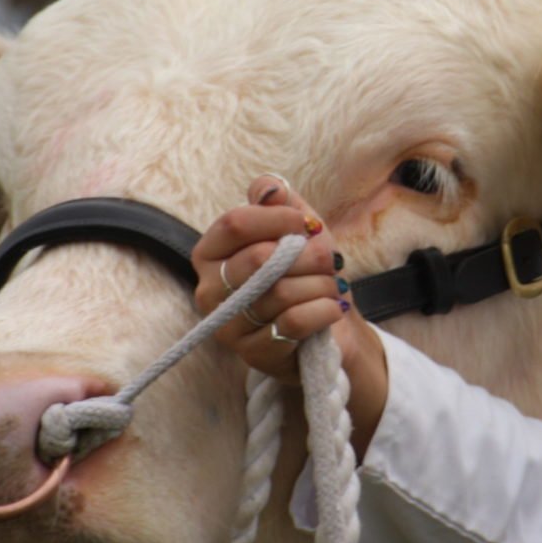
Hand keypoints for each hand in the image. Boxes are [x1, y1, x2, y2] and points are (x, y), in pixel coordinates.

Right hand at [193, 176, 389, 450]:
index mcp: (210, 253)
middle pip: (259, 259)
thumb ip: (280, 201)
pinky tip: (332, 307)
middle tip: (330, 258)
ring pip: (280, 292)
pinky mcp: (253, 354)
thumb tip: (269, 188)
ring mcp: (228, 326)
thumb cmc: (304, 271)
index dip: (278, 219)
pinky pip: (293, 322)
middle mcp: (209, 290)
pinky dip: (323, 310)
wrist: (325, 324)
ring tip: (332, 285)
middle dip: (307, 255)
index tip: (307, 224)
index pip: (235, 224)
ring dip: (320, 284)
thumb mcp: (296, 227)